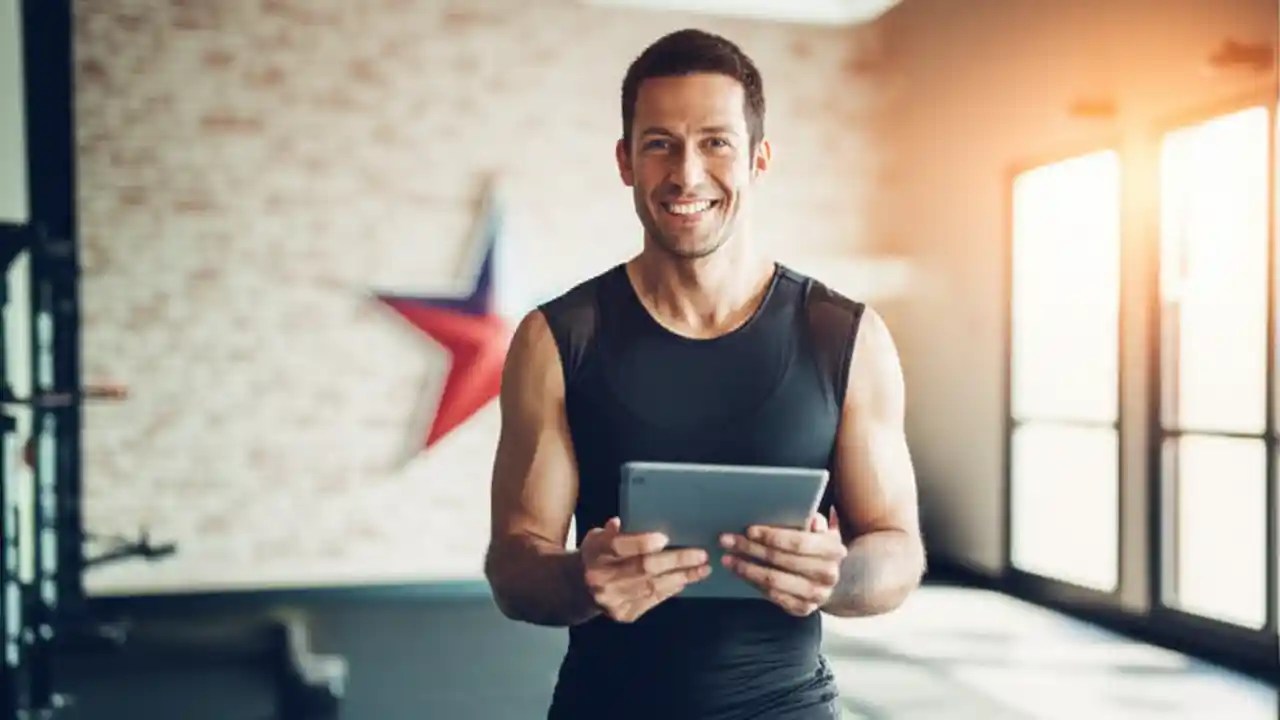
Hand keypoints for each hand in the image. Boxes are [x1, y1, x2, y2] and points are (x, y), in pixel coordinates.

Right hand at [579, 517, 710, 622]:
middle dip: (676, 561)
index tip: (665, 538)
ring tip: (702, 569)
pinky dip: (670, 590)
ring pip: (652, 586)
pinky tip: (684, 581)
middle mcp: (603, 578)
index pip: (620, 547)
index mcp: (596, 553)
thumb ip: (612, 531)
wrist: (579, 589)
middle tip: (700, 555)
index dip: (643, 543)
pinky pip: (652, 600)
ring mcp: (613, 599)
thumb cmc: (597, 556)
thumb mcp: (598, 537)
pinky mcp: (623, 614)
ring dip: (681, 577)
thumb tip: (619, 522)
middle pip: (643, 568)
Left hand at [720, 507, 846, 616]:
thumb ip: (813, 521)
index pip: (798, 542)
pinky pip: (773, 596)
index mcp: (833, 549)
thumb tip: (809, 519)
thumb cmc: (817, 548)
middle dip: (751, 549)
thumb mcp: (820, 530)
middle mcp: (828, 574)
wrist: (828, 580)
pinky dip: (754, 584)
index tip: (749, 530)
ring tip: (728, 558)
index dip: (772, 536)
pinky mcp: (803, 609)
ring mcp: (816, 595)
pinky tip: (740, 573)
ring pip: (774, 581)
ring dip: (747, 569)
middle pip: (781, 561)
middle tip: (728, 541)